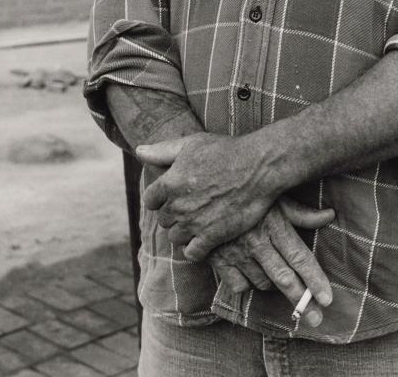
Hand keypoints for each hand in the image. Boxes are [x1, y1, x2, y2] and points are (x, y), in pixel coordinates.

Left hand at [137, 132, 279, 259]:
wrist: (259, 167)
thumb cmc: (226, 151)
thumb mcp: (192, 143)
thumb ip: (162, 150)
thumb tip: (139, 150)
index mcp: (170, 182)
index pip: (150, 200)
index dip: (161, 198)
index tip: (175, 194)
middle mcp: (178, 205)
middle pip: (163, 219)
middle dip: (174, 214)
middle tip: (192, 205)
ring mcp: (194, 223)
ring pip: (175, 237)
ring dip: (184, 231)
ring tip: (199, 221)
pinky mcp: (211, 237)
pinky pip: (192, 253)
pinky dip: (195, 248)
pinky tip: (204, 238)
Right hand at [208, 196, 334, 326]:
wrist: (206, 192)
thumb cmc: (249, 193)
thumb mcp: (277, 197)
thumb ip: (302, 213)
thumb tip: (330, 215)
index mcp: (274, 224)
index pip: (300, 257)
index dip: (315, 280)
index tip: (327, 300)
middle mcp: (257, 241)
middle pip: (284, 278)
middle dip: (302, 301)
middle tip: (316, 319)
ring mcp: (237, 253)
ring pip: (263, 283)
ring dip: (273, 285)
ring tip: (277, 275)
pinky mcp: (219, 260)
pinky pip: (239, 285)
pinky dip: (248, 284)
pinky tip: (252, 273)